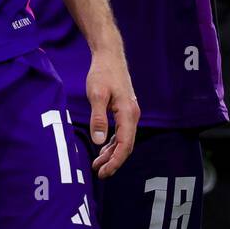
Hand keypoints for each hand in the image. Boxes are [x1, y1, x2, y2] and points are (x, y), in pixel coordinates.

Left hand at [84, 45, 138, 177]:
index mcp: (128, 113)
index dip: (115, 161)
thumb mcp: (96, 95)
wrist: (109, 55)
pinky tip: (103, 149)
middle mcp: (133, 114)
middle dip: (114, 161)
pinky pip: (122, 132)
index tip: (103, 172)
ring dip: (112, 153)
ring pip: (124, 139)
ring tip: (98, 164)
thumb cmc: (102, 73)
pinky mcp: (125, 109)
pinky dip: (113, 143)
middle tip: (99, 173)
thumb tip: (99, 141)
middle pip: (127, 145)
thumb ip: (98, 118)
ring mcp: (130, 112)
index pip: (125, 144)